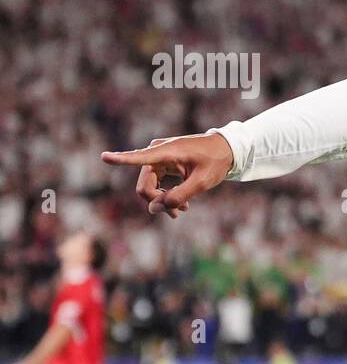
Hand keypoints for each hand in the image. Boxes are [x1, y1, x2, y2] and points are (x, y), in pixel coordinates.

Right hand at [101, 133, 234, 218]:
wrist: (226, 150)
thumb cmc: (215, 162)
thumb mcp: (201, 183)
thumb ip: (179, 196)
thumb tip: (153, 209)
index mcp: (167, 151)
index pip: (140, 157)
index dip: (121, 159)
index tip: (104, 157)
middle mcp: (157, 151)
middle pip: (144, 184)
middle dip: (157, 201)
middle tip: (177, 213)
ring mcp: (157, 156)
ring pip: (147, 185)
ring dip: (161, 200)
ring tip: (182, 210)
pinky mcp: (161, 162)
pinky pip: (154, 182)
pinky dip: (164, 194)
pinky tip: (180, 205)